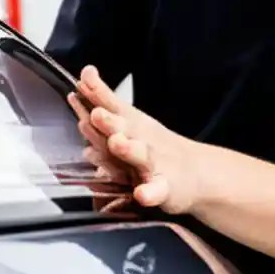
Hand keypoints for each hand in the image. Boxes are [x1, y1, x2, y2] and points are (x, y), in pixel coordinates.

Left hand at [67, 65, 205, 213]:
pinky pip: (156, 190)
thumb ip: (103, 101)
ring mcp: (152, 164)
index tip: (85, 79)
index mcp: (128, 124)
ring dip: (128, 149)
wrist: (194, 171)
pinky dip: (149, 192)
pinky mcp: (164, 187)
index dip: (95, 94)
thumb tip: (80, 83)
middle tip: (97, 113)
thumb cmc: (153, 145)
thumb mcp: (129, 118)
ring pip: (139, 156)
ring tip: (118, 143)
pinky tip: (142, 194)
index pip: (109, 106)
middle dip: (108, 121)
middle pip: (121, 129)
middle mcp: (138, 140)